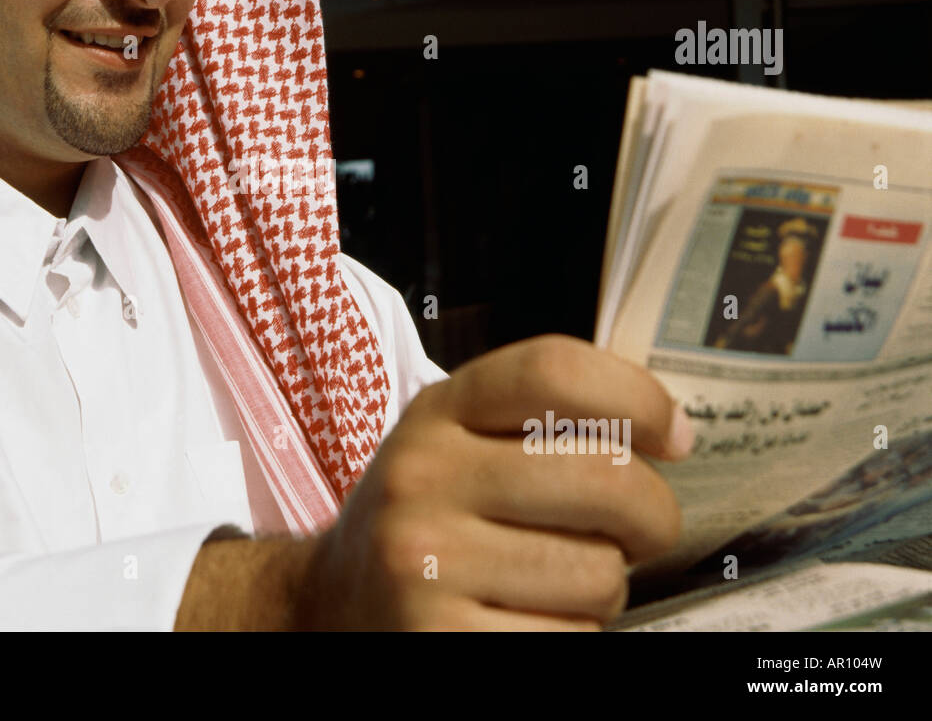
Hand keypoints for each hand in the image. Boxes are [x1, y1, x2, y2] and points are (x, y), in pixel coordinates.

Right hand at [296, 334, 692, 629]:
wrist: (338, 601)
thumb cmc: (430, 517)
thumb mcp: (459, 440)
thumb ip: (539, 418)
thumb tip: (670, 428)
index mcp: (437, 412)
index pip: (554, 372)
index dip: (638, 398)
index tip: (673, 435)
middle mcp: (423, 478)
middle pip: (605, 477)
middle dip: (653, 515)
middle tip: (641, 531)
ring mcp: (425, 563)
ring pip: (599, 572)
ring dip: (604, 586)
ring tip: (556, 580)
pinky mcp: (440, 640)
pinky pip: (570, 639)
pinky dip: (570, 635)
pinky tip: (527, 618)